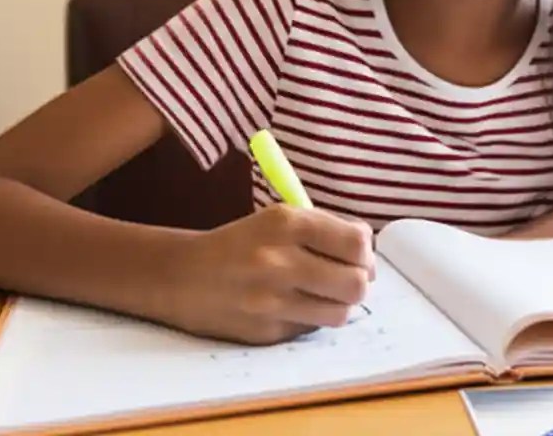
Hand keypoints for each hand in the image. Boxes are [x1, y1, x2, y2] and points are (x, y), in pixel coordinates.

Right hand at [164, 204, 374, 344]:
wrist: (182, 275)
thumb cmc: (243, 243)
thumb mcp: (280, 220)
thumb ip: (327, 231)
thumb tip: (370, 257)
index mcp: (286, 223)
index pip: (357, 243)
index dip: (365, 252)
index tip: (356, 254)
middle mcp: (278, 261)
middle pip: (356, 284)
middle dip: (358, 281)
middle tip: (345, 278)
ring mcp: (271, 301)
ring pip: (340, 313)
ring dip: (338, 304)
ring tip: (321, 294)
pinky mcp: (265, 332)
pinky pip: (312, 329)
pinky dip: (311, 319)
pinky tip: (292, 305)